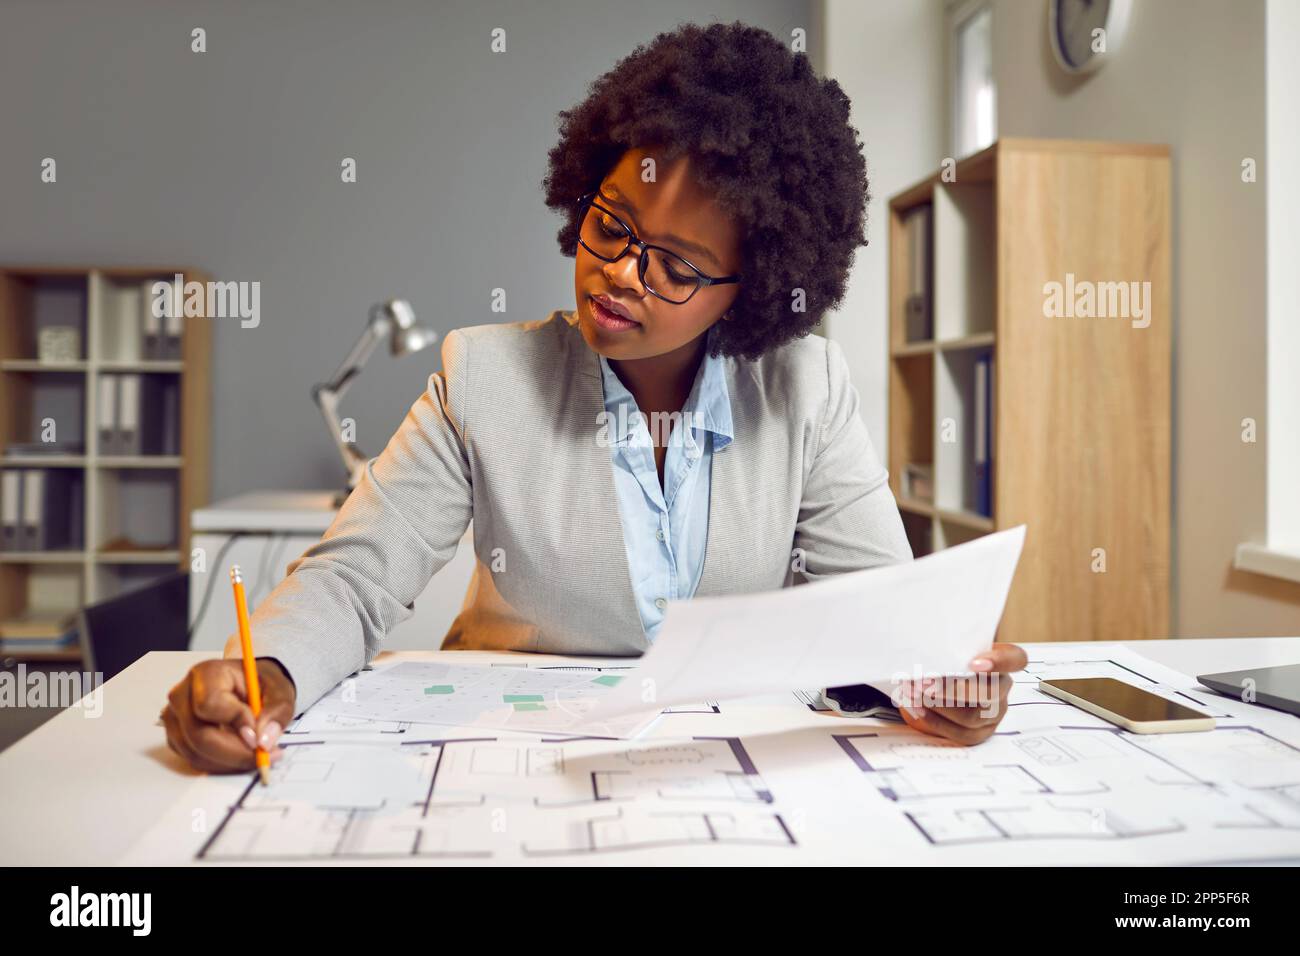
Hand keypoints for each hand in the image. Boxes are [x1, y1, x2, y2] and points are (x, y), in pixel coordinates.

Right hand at [161, 658, 296, 773]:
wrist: (250, 687)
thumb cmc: (260, 685)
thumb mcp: (280, 691)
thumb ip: (276, 713)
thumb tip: (262, 740)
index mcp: (207, 673)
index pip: (210, 704)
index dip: (235, 722)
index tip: (257, 731)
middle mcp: (183, 694)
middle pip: (199, 735)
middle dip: (235, 752)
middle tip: (262, 755)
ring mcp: (175, 717)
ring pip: (196, 753)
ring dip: (229, 762)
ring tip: (256, 754)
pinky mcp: (177, 737)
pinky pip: (194, 760)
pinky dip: (220, 765)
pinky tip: (240, 755)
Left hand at [896, 642, 1026, 744]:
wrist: (932, 684)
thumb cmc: (944, 660)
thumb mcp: (948, 649)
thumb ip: (946, 648)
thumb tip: (926, 648)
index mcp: (1001, 661)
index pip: (1015, 659)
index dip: (999, 662)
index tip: (973, 664)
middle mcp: (1002, 688)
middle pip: (990, 693)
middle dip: (953, 690)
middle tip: (925, 682)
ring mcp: (994, 714)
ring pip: (972, 717)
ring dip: (939, 706)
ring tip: (915, 694)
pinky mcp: (979, 733)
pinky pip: (961, 733)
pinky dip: (936, 721)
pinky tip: (918, 709)